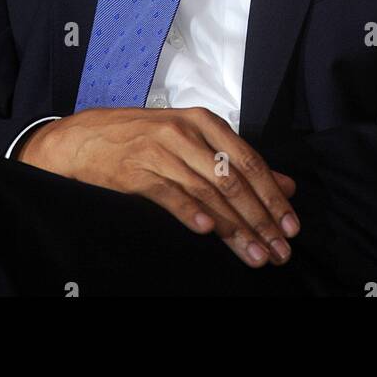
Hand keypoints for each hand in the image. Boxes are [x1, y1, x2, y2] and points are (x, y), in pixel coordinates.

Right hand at [19, 106, 300, 268]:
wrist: (85, 138)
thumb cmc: (144, 138)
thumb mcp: (193, 140)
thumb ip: (239, 162)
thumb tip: (286, 186)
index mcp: (204, 122)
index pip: (249, 160)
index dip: (273, 195)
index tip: (291, 226)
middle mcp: (186, 132)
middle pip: (232, 180)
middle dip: (261, 219)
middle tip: (279, 250)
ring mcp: (161, 151)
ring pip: (208, 192)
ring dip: (235, 228)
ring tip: (254, 255)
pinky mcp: (137, 171)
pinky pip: (170, 194)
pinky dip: (191, 212)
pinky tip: (208, 231)